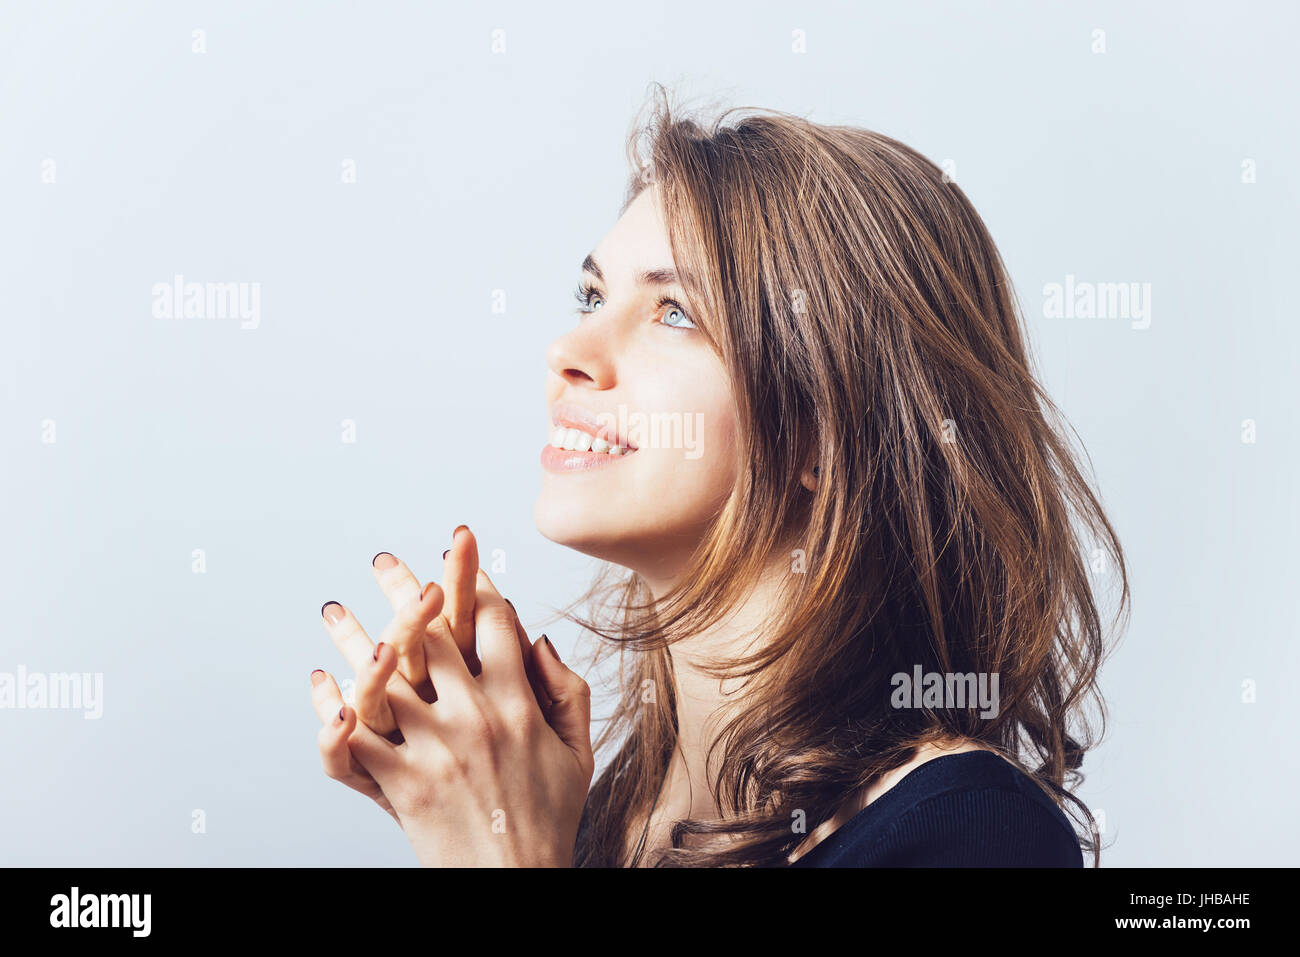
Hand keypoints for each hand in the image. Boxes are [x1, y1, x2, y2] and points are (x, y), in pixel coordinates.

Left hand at [312, 567, 592, 864]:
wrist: (518, 883)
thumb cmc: (550, 818)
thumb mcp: (579, 751)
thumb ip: (567, 690)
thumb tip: (537, 638)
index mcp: (520, 704)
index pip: (492, 622)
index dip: (473, 581)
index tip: (454, 555)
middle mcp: (476, 718)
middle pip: (431, 634)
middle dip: (406, 588)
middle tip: (385, 562)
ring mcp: (436, 750)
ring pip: (382, 677)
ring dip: (353, 638)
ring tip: (336, 610)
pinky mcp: (403, 785)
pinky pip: (356, 740)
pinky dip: (332, 712)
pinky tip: (321, 684)